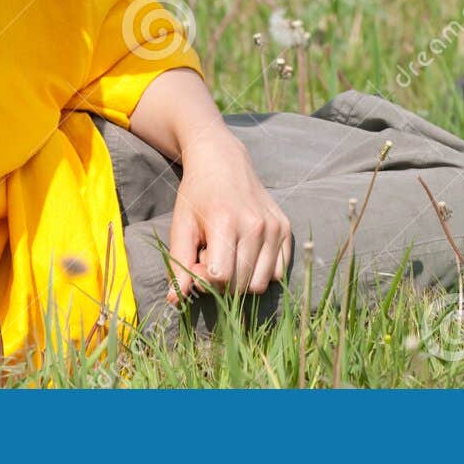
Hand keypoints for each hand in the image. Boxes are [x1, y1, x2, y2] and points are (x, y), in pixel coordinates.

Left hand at [164, 133, 290, 302]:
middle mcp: (256, 226)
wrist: (224, 161)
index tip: (195, 262)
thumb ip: (179, 264)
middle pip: (240, 285)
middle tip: (210, 258)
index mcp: (226, 222)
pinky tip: (247, 253)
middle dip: (221, 282)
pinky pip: (278, 273)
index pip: (220, 277)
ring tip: (229, 255)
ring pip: (260, 284)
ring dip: (241, 280)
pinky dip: (261, 272)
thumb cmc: (197, 195)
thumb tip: (176, 301)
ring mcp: (275, 228)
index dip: (203, 279)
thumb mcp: (181, 226)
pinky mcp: (286, 229)